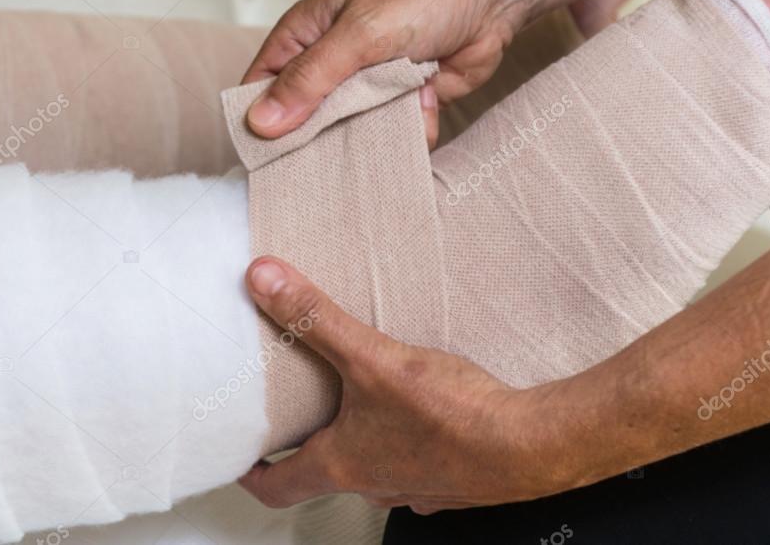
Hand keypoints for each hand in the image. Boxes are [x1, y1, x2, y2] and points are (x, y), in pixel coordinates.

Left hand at [238, 256, 564, 513]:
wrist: (526, 444)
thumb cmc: (452, 414)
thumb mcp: (372, 357)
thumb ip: (316, 318)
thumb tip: (264, 281)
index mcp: (342, 464)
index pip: (276, 486)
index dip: (253, 472)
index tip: (243, 457)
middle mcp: (374, 485)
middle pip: (325, 476)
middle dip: (311, 447)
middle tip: (304, 418)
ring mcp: (415, 488)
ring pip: (374, 470)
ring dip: (363, 443)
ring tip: (367, 406)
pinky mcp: (452, 482)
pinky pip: (417, 465)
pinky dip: (409, 444)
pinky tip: (425, 416)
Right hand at [241, 0, 533, 147]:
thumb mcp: (359, 34)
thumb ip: (311, 79)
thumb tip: (261, 122)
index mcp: (307, 35)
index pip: (263, 85)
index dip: (259, 121)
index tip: (261, 161)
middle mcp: (334, 63)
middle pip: (306, 118)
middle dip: (316, 142)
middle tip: (320, 170)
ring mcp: (370, 84)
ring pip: (352, 133)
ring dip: (368, 140)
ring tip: (381, 138)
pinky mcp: (406, 101)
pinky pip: (396, 135)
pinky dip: (410, 133)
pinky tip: (424, 110)